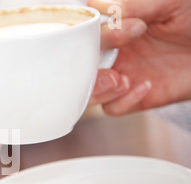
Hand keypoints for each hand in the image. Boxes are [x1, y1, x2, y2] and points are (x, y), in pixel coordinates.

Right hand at [89, 0, 190, 114]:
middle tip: (114, 65)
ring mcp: (122, 75)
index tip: (130, 27)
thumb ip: (136, 3)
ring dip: (97, 89)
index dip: (93, 34)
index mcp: (117, 27)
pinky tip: (145, 86)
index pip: (84, 32)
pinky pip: (112, 108)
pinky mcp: (134, 98)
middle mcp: (114, 52)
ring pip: (86, 91)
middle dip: (86, 68)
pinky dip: (122, 101)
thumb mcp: (170, 2)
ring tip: (121, 80)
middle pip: (77, 65)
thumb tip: (103, 8)